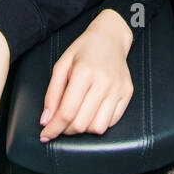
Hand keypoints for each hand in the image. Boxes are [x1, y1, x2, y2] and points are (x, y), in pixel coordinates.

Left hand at [39, 8, 134, 140]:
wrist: (110, 38)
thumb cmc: (83, 51)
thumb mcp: (61, 66)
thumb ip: (52, 94)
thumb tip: (46, 121)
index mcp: (84, 72)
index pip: (67, 112)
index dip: (53, 128)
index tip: (45, 135)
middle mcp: (104, 81)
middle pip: (81, 123)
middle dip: (65, 130)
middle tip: (59, 124)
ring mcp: (118, 88)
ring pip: (98, 127)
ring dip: (83, 129)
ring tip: (76, 118)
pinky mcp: (127, 93)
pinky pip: (111, 122)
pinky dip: (98, 123)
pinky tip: (91, 112)